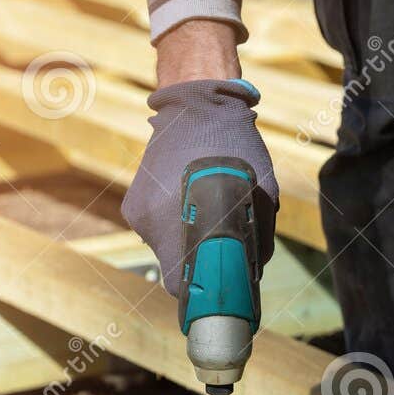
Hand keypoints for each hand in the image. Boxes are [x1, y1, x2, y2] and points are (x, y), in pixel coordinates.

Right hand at [123, 30, 278, 296]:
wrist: (195, 104)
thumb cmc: (236, 147)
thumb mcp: (262, 191)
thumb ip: (258, 237)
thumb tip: (252, 274)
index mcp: (179, 222)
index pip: (181, 284)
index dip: (202, 290)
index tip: (219, 288)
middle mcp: (151, 224)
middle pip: (175, 269)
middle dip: (197, 263)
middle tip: (219, 242)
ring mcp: (138, 216)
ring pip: (165, 250)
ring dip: (185, 240)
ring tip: (202, 208)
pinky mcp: (131, 208)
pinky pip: (155, 231)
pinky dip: (171, 223)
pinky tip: (185, 197)